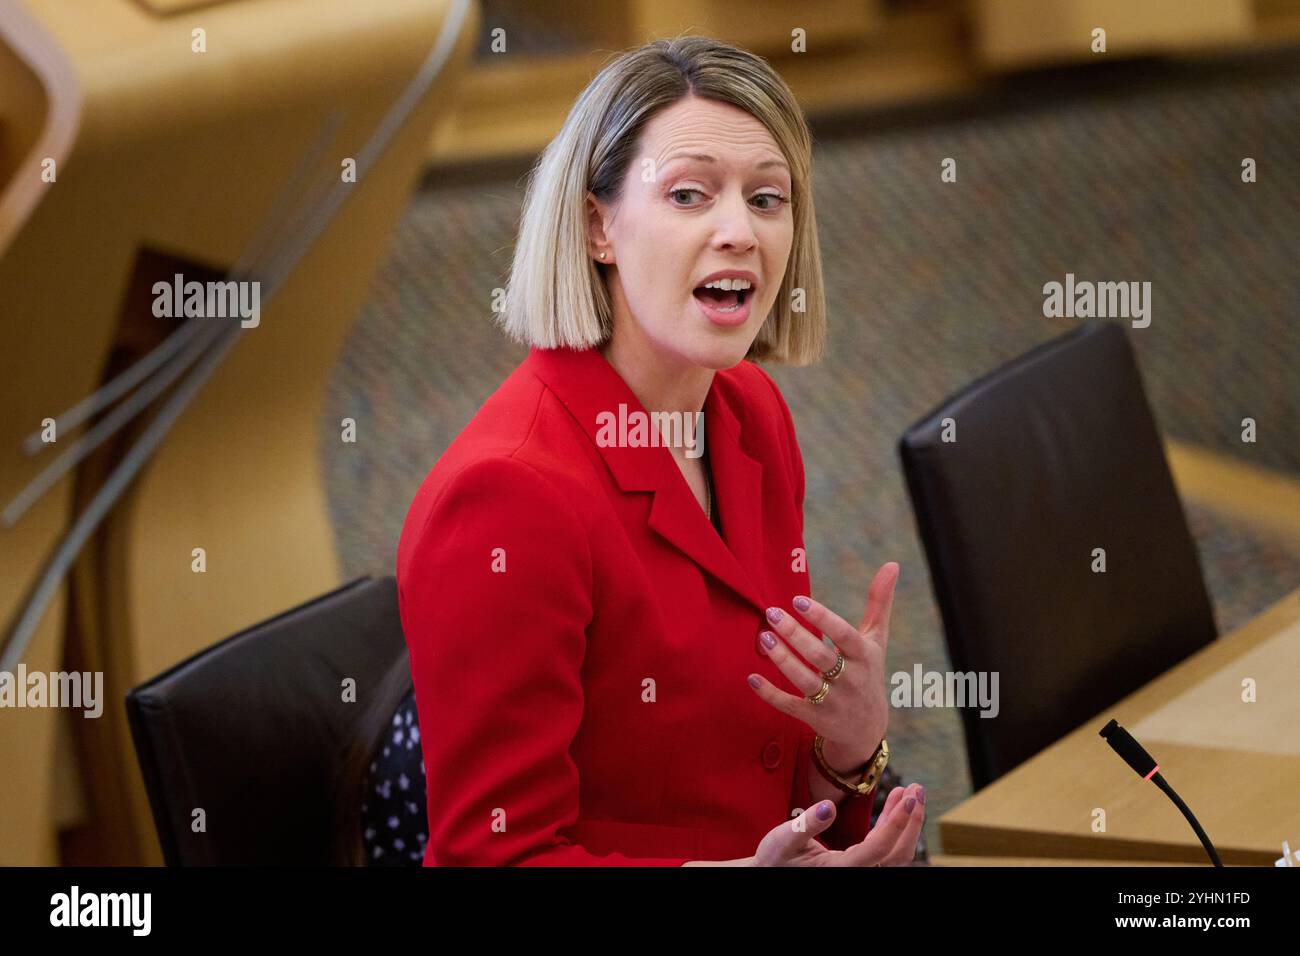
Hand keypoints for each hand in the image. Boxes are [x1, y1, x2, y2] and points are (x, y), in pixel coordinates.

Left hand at [748, 562, 898, 766]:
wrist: (867, 729)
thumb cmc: (868, 672)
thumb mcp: (876, 640)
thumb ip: (879, 603)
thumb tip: (892, 564)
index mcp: (864, 656)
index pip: (843, 634)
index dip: (821, 618)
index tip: (797, 600)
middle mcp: (850, 680)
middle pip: (820, 656)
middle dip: (795, 635)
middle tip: (771, 613)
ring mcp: (833, 701)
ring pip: (805, 680)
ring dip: (782, 660)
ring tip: (763, 638)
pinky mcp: (815, 718)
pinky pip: (790, 706)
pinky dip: (771, 694)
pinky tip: (752, 678)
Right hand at [748, 783, 925, 865]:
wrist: (771, 872)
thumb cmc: (775, 858)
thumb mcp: (783, 839)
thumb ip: (806, 824)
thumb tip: (827, 806)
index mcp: (840, 870)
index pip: (877, 849)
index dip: (895, 824)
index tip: (908, 798)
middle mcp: (856, 874)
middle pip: (897, 854)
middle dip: (911, 821)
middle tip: (917, 790)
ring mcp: (860, 871)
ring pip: (895, 853)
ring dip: (906, 822)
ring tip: (911, 791)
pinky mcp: (860, 864)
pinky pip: (885, 848)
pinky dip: (892, 825)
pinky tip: (895, 803)